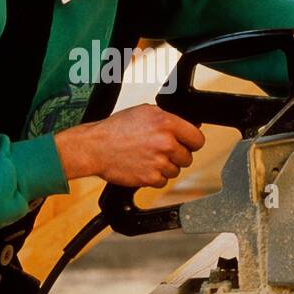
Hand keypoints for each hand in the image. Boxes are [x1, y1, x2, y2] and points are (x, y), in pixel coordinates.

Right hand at [54, 104, 205, 187]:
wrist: (95, 147)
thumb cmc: (116, 129)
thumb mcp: (144, 112)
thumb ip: (168, 118)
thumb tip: (187, 125)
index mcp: (166, 122)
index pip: (197, 138)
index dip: (192, 142)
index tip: (187, 144)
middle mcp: (165, 142)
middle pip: (188, 157)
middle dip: (177, 156)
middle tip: (161, 151)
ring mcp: (159, 162)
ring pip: (176, 171)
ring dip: (165, 167)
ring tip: (148, 158)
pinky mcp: (150, 178)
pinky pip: (163, 181)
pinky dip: (154, 177)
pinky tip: (142, 166)